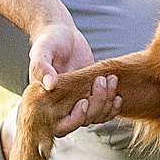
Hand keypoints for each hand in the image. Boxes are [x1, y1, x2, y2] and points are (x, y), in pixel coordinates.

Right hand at [27, 19, 120, 134]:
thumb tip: (49, 85)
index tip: (84, 101)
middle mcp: (62, 106)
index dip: (75, 118)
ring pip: (96, 117)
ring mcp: (78, 102)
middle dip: (97, 105)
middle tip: (102, 80)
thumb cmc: (48, 41)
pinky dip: (112, 107)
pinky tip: (118, 95)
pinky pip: (103, 111)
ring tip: (111, 79)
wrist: (62, 33)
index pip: (61, 126)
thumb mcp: (42, 50)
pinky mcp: (91, 95)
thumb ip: (41, 66)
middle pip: (83, 122)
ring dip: (106, 102)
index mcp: (46, 102)